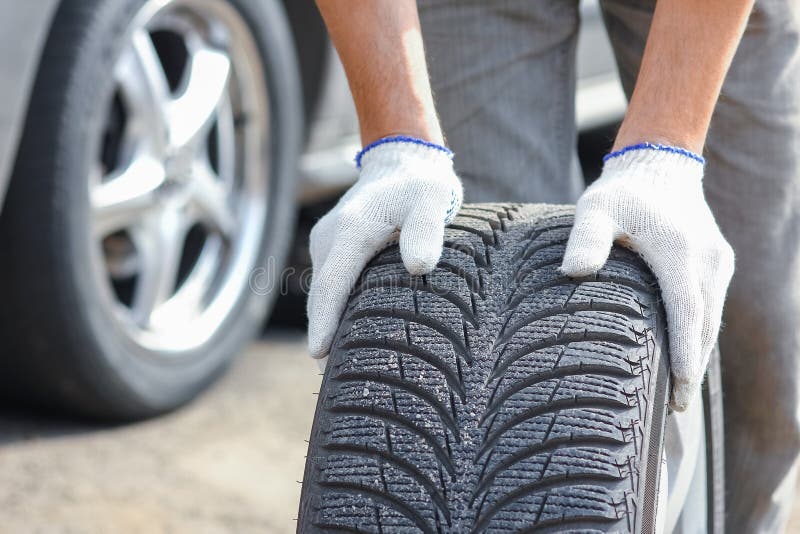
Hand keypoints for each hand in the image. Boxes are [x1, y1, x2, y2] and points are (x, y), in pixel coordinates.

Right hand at [307, 137, 462, 359]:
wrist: (402, 161)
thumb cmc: (422, 185)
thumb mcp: (434, 200)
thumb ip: (427, 231)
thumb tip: (419, 268)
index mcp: (352, 230)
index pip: (332, 285)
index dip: (324, 322)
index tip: (319, 357)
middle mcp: (331, 238)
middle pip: (322, 297)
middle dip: (326, 337)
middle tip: (339, 383)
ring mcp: (327, 243)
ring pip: (324, 293)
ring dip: (330, 326)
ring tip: (343, 371)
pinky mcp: (331, 248)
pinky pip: (330, 285)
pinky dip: (335, 310)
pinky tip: (349, 337)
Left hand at [560, 144, 734, 410]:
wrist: (658, 165)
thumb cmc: (620, 192)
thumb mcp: (594, 209)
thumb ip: (585, 239)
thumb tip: (575, 273)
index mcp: (679, 251)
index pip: (686, 312)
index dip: (684, 352)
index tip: (679, 387)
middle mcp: (706, 259)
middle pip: (703, 324)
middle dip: (691, 367)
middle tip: (673, 406)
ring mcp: (716, 260)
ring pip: (711, 317)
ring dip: (698, 353)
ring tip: (679, 392)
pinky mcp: (716, 260)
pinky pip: (711, 304)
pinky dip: (701, 331)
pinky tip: (685, 353)